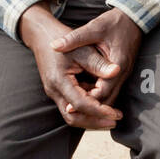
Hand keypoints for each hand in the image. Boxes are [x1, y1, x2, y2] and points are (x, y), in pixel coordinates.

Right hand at [19, 1, 123, 129]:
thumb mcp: (84, 49)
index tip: (115, 114)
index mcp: (59, 81)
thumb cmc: (64, 39)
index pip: (80, 104)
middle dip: (95, 122)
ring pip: (72, 114)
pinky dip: (86, 110)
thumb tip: (117, 71)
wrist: (43, 36)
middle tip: (116, 121)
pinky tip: (103, 106)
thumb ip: (98, 63)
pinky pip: (72, 106)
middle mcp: (54, 91)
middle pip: (73, 117)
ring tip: (112, 118)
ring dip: (91, 118)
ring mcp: (55, 92)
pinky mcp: (58, 91)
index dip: (98, 111)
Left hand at [50, 7, 141, 109]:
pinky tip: (83, 97)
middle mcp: (122, 73)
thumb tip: (54, 46)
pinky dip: (97, 97)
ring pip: (109, 98)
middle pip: (107, 101)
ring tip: (75, 110)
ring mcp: (122, 74)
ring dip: (94, 105)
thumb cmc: (114, 22)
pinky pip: (109, 91)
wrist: (134, 17)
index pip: (102, 91)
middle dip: (90, 110)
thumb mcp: (94, 28)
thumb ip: (75, 38)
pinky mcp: (119, 73)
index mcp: (117, 65)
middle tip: (70, 113)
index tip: (69, 106)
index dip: (85, 101)